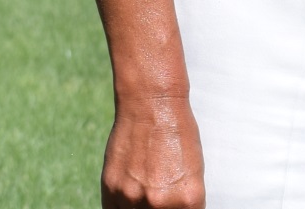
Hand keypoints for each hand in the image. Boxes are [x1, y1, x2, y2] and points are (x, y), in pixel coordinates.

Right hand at [101, 93, 205, 207]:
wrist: (152, 106)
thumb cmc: (178, 133)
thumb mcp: (193, 171)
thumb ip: (182, 200)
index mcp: (189, 198)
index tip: (178, 205)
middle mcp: (161, 203)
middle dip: (163, 208)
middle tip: (160, 195)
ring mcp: (133, 198)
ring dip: (142, 207)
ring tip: (147, 187)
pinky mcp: (111, 191)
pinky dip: (124, 206)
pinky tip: (131, 196)